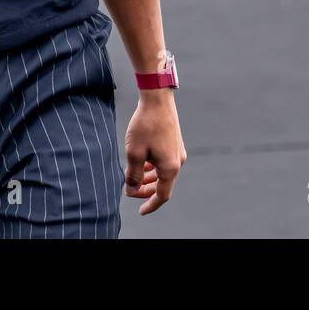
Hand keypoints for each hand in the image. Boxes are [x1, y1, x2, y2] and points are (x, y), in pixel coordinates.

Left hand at [123, 91, 185, 214]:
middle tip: (130, 190)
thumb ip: (133, 175)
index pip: (162, 195)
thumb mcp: (134, 153)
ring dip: (149, 178)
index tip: (141, 211)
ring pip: (163, 172)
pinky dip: (153, 166)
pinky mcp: (175, 142)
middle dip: (146, 190)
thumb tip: (131, 190)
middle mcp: (178, 161)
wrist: (157, 98)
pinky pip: (164, 161)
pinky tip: (142, 162)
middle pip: (163, 185)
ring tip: (134, 177)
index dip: (150, 204)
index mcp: (170, 167)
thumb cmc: (145, 125)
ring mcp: (178, 151)